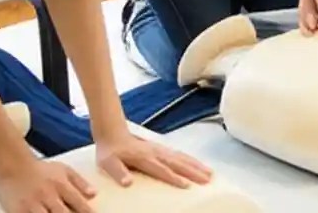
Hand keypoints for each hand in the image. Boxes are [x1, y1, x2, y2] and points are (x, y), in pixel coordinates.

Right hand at [0, 159, 95, 212]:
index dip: (86, 212)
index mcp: (61, 186)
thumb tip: (94, 194)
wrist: (13, 166)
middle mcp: (48, 196)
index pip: (78, 203)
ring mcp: (33, 205)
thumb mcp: (64, 170)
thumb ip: (79, 182)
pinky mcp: (20, 211)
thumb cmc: (40, 169)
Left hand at [94, 132, 212, 190]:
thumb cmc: (110, 151)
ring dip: (196, 165)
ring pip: (182, 157)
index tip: (186, 185)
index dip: (173, 178)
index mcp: (143, 158)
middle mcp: (155, 153)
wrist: (112, 133)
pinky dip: (191, 160)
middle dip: (193, 171)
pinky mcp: (162, 149)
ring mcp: (160, 150)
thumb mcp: (107, 163)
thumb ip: (118, 172)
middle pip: (177, 163)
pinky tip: (199, 164)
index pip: (161, 169)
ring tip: (210, 173)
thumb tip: (127, 183)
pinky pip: (180, 154)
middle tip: (207, 179)